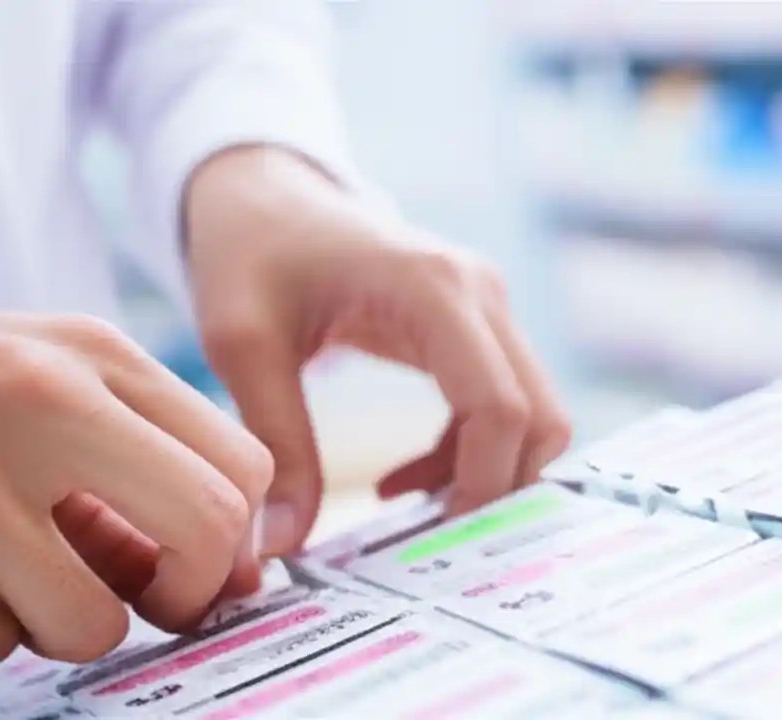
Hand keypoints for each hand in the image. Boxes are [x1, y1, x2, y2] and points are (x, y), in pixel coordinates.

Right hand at [0, 314, 271, 664]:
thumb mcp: (54, 384)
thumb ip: (149, 459)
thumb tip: (237, 579)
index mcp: (98, 354)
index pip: (244, 466)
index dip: (233, 541)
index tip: (195, 568)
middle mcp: (47, 398)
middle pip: (204, 531)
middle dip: (186, 592)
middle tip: (140, 599)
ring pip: (89, 622)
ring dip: (58, 627)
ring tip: (10, 580)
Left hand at [186, 147, 570, 557]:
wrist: (266, 195)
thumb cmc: (250, 254)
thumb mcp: (242, 345)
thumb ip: (276, 440)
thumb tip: (283, 543)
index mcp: (433, 290)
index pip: (500, 406)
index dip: (482, 485)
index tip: (433, 544)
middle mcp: (480, 293)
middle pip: (539, 415)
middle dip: (498, 487)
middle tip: (429, 539)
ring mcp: (488, 305)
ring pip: (533, 413)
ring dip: (486, 470)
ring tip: (403, 499)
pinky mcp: (479, 323)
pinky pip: (505, 403)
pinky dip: (472, 451)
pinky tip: (405, 475)